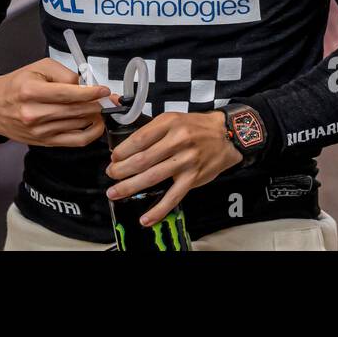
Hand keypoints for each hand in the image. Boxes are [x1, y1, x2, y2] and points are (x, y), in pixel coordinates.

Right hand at [0, 58, 110, 146]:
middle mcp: (34, 114)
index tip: (104, 90)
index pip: (68, 94)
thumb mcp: (38, 68)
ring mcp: (40, 131)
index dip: (90, 92)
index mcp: (31, 92)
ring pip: (78, 125)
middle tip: (108, 99)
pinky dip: (91, 133)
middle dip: (97, 104)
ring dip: (95, 116)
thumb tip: (85, 84)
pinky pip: (75, 141)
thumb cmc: (17, 85)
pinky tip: (96, 123)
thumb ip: (63, 73)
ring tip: (100, 107)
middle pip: (76, 111)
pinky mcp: (45, 142)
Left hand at [105, 111, 242, 226]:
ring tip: (116, 192)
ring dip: (130, 187)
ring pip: (152, 177)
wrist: (226, 135)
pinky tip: (146, 218)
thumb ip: (152, 131)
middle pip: (142, 159)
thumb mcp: (173, 118)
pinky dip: (158, 210)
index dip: (123, 151)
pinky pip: (173, 197)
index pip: (139, 139)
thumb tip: (127, 148)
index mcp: (169, 123)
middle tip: (111, 174)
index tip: (114, 158)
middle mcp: (178, 141)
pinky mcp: (193, 178)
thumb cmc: (196, 127)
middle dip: (121, 170)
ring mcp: (186, 161)